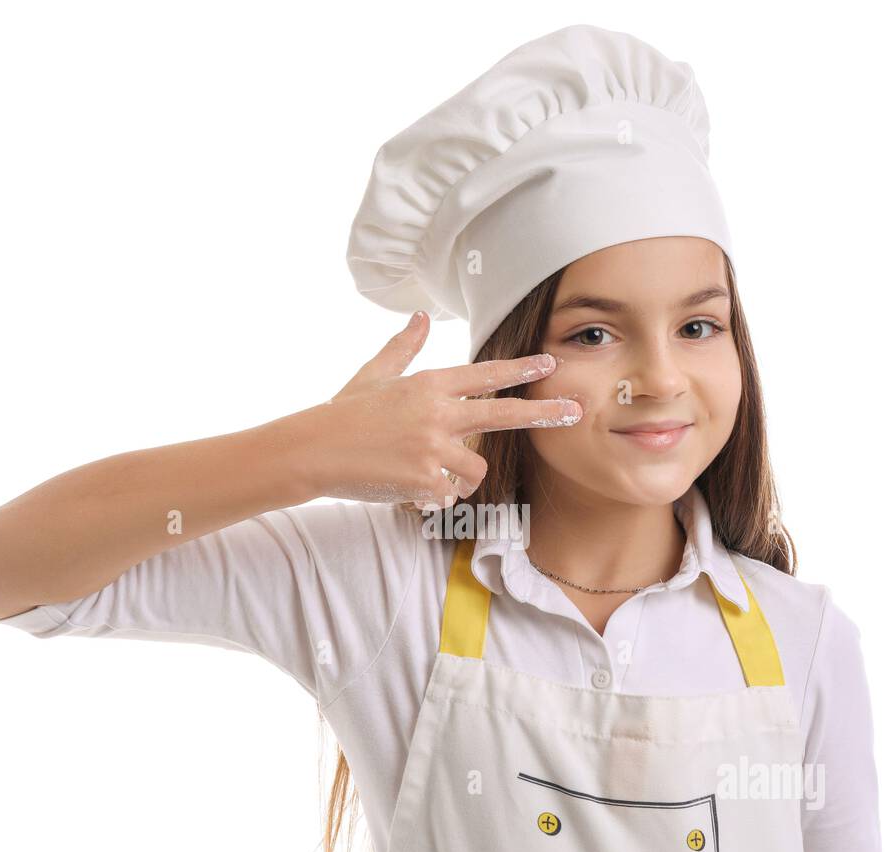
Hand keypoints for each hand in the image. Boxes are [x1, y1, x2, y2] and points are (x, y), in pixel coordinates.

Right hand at [311, 311, 581, 506]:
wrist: (313, 451)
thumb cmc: (344, 412)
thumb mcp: (374, 374)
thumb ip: (403, 347)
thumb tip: (420, 317)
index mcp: (428, 384)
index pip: (484, 375)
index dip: (519, 370)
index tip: (548, 365)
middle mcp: (436, 413)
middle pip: (503, 415)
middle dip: (542, 413)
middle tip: (574, 413)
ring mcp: (432, 448)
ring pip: (476, 469)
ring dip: (462, 476)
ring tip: (429, 473)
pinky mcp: (423, 481)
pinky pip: (450, 495)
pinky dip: (437, 497)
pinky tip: (411, 489)